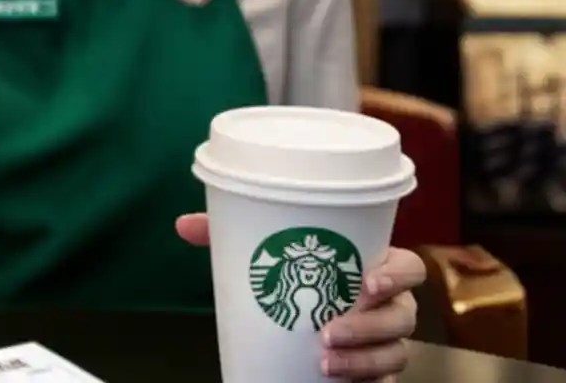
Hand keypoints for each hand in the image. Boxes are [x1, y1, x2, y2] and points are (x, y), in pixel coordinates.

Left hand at [177, 214, 424, 381]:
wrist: (290, 323)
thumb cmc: (291, 279)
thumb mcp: (263, 258)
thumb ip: (228, 236)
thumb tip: (183, 225)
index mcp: (372, 269)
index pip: (409, 268)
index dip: (396, 275)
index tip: (366, 281)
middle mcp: (388, 307)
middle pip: (404, 316)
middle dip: (372, 324)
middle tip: (329, 329)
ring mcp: (386, 343)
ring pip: (397, 353)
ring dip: (364, 359)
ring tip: (324, 360)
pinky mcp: (376, 374)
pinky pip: (385, 382)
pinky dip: (367, 381)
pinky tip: (337, 381)